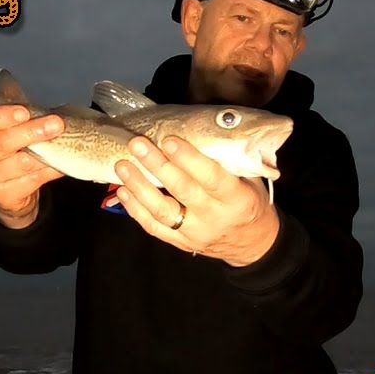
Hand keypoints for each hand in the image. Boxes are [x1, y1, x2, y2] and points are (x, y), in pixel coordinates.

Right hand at [0, 105, 65, 227]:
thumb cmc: (10, 149)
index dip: (0, 116)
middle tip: (56, 124)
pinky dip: (52, 169)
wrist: (9, 191)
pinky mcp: (7, 195)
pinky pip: (35, 179)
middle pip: (2, 143)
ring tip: (63, 141)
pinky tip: (62, 161)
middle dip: (31, 132)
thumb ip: (10, 108)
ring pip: (23, 163)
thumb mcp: (7, 127)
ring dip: (47, 152)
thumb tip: (11, 84)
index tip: (23, 112)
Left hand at [114, 135, 279, 266]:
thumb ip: (229, 161)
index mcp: (237, 199)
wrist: (252, 244)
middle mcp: (214, 218)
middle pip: (182, 191)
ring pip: (163, 211)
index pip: (212, 178)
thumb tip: (203, 129)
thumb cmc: (250, 203)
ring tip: (122, 165)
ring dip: (139, 187)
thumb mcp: (251, 181)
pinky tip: (122, 191)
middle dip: (157, 166)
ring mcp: (195, 233)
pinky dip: (136, 209)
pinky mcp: (180, 242)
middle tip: (137, 144)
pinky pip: (154, 227)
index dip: (189, 159)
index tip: (169, 140)